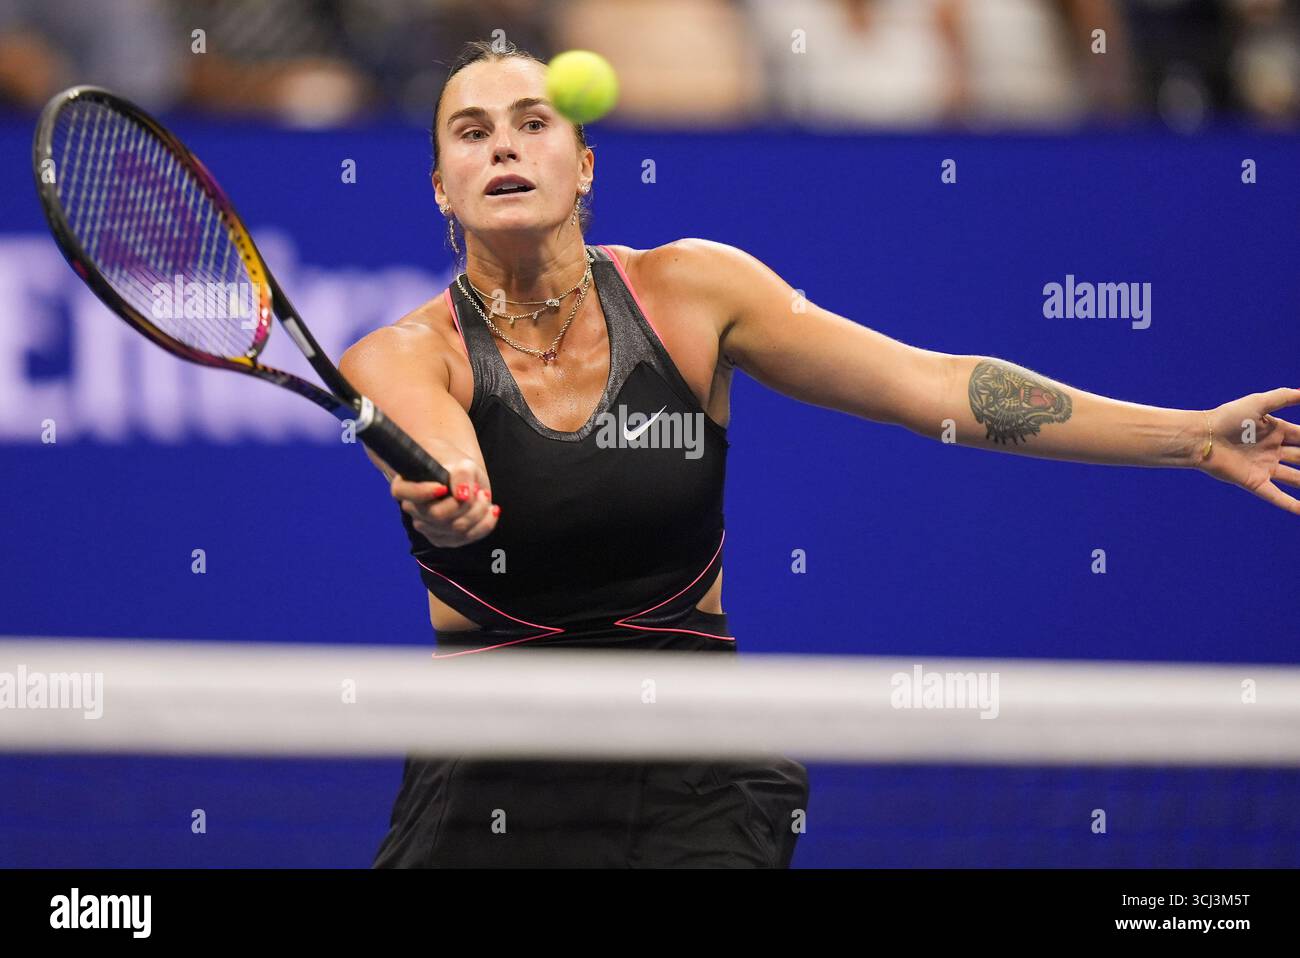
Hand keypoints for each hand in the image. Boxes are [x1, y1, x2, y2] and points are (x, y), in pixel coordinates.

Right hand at [391, 456, 498, 546]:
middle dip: (466, 503)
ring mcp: (427, 528)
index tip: (443, 487)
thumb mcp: (462, 464)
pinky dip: (485, 523)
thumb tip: (462, 495)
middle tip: (478, 490)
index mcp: (405, 487)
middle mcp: (412, 510)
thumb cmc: (457, 470)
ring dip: (479, 511)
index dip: (423, 492)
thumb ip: (461, 474)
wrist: (464, 482)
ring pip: (456, 528)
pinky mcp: (444, 540)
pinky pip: (467, 537)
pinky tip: (492, 510)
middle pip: (437, 515)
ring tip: (484, 496)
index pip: (404, 493)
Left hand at [1198, 387, 1299, 513]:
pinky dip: (1291, 504)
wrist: (1202, 438)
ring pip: (1296, 478)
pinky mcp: (1254, 482)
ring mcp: (1265, 467)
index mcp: (1275, 432)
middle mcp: (1273, 450)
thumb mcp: (1259, 404)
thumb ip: (1285, 397)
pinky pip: (1277, 496)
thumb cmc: (1226, 418)